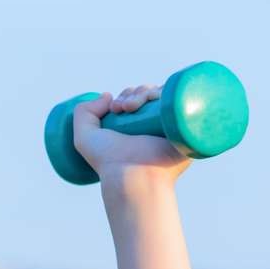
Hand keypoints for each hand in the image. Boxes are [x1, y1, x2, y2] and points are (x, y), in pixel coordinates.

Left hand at [72, 84, 192, 188]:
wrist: (131, 176)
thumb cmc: (109, 162)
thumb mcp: (84, 137)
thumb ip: (83, 112)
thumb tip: (107, 95)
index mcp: (138, 128)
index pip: (138, 99)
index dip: (127, 95)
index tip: (115, 107)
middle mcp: (156, 127)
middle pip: (151, 95)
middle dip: (135, 93)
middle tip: (123, 108)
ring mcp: (172, 127)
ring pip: (164, 95)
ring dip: (146, 92)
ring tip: (132, 107)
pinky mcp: (186, 129)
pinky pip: (184, 102)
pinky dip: (172, 93)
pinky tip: (158, 98)